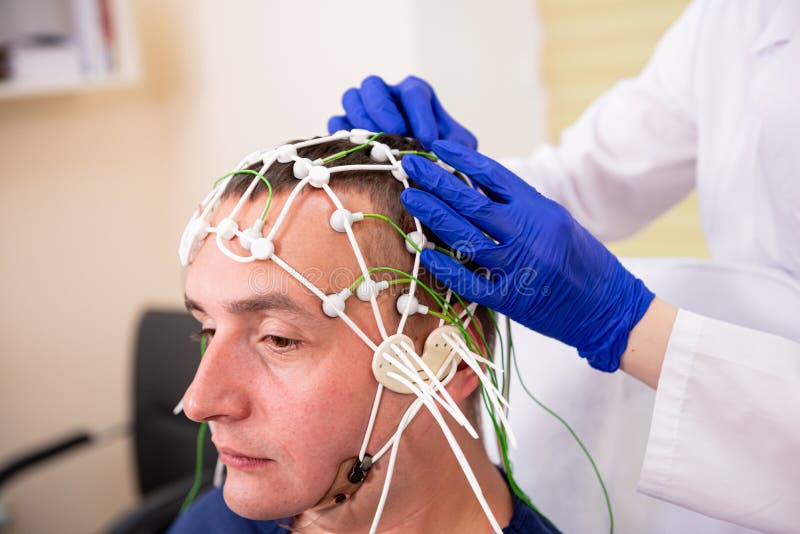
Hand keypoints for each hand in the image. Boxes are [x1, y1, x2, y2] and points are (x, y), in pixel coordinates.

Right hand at [328, 75, 476, 148]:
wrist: (424, 172)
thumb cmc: (442, 153)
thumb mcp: (459, 146)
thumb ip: (457, 144)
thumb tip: (444, 150)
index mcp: (415, 94)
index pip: (414, 92)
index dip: (420, 114)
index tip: (428, 139)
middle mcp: (387, 96)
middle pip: (373, 85)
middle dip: (383, 109)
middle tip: (396, 132)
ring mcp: (364, 110)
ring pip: (351, 98)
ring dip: (361, 119)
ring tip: (375, 142)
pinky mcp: (347, 129)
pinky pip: (336, 122)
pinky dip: (343, 133)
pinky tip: (358, 151)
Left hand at [400, 141, 654, 371]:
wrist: (608, 307)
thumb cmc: (582, 260)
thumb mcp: (556, 220)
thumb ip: (518, 205)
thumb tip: (475, 184)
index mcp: (540, 209)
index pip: (493, 175)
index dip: (461, 159)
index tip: (437, 147)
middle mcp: (527, 234)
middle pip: (470, 201)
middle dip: (435, 181)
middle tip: (409, 166)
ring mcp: (517, 266)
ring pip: (464, 236)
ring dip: (433, 215)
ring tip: (411, 197)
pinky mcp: (509, 298)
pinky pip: (468, 280)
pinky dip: (445, 266)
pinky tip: (424, 250)